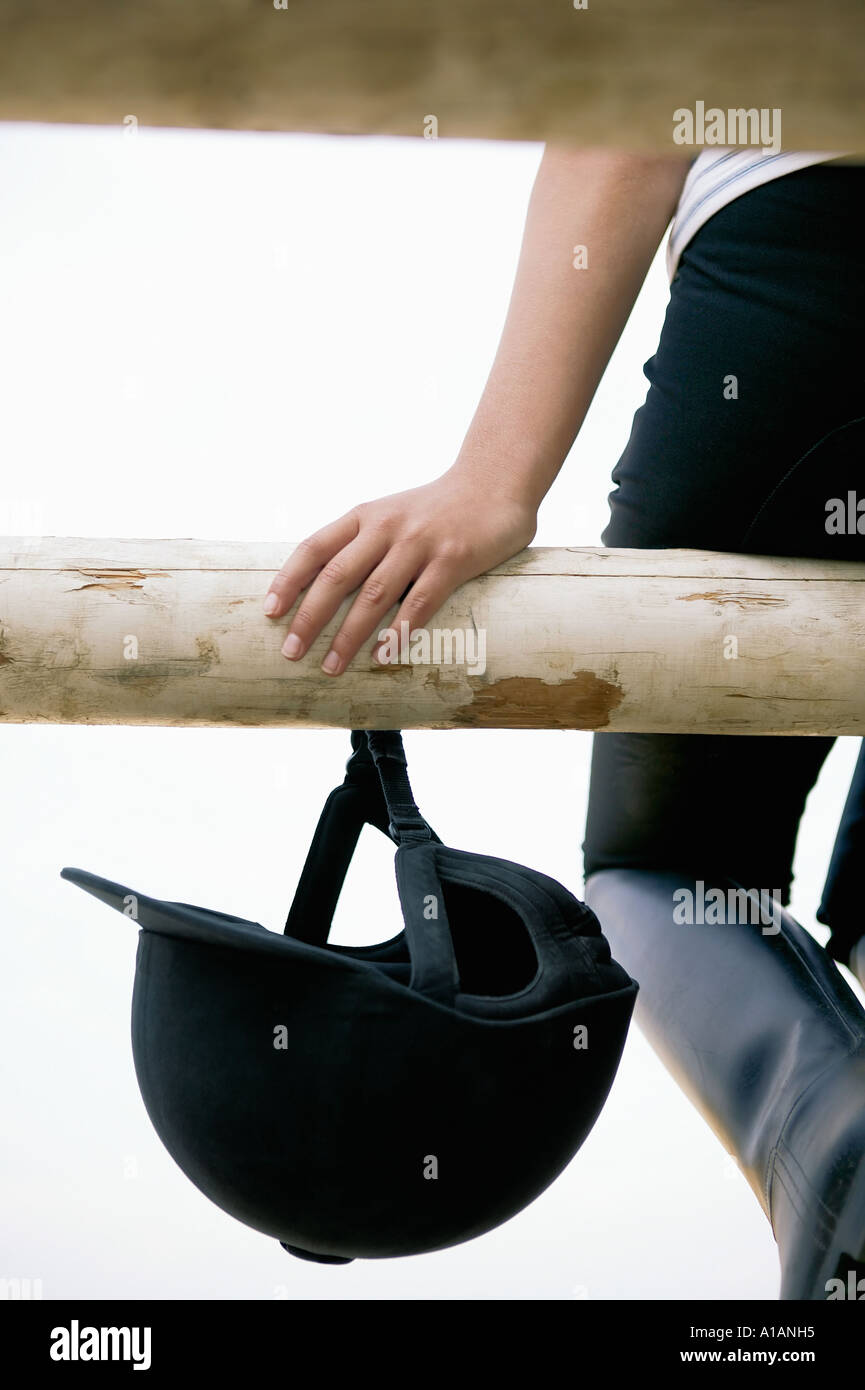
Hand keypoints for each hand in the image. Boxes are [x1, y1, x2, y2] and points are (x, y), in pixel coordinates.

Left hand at [264, 475, 537, 675]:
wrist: (495, 484)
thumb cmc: (437, 510)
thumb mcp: (391, 515)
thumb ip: (362, 543)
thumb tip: (324, 591)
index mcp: (364, 516)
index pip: (315, 548)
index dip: (289, 580)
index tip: (270, 612)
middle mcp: (386, 527)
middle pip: (337, 576)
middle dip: (310, 617)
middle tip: (291, 652)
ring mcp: (420, 543)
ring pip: (374, 595)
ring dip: (348, 635)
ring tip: (332, 666)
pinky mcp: (453, 560)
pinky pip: (420, 602)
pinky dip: (398, 632)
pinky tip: (382, 655)